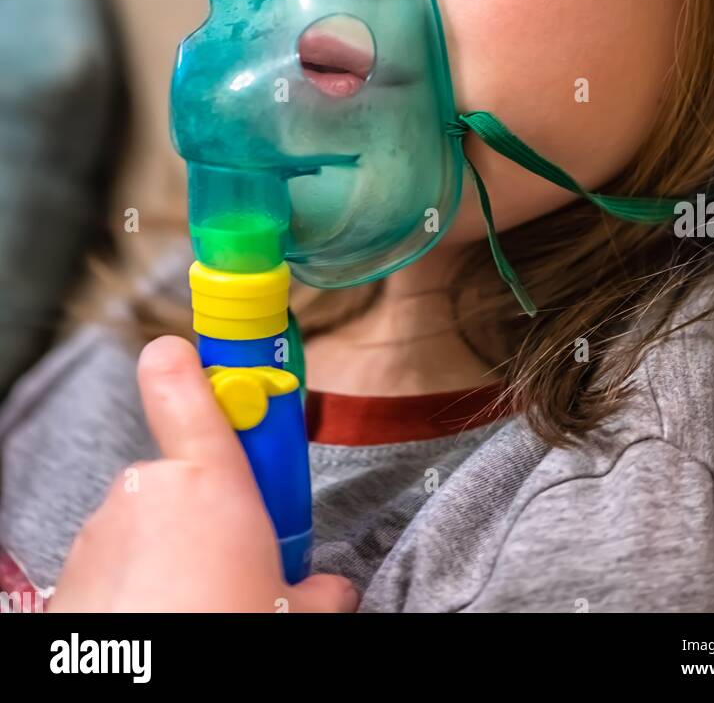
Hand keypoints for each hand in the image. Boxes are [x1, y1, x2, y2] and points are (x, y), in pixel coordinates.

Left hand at [48, 335, 358, 613]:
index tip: (183, 351)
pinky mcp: (73, 573)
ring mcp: (103, 530)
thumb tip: (332, 590)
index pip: (183, 388)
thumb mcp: (291, 613)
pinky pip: (116, 563)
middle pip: (185, 478)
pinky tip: (161, 621)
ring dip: (171, 554)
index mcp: (211, 484)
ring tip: (199, 606)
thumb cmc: (225, 627)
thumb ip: (316, 590)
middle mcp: (150, 491)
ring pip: (148, 525)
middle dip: (210, 515)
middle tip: (239, 568)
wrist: (142, 690)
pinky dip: (135, 585)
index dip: (183, 364)